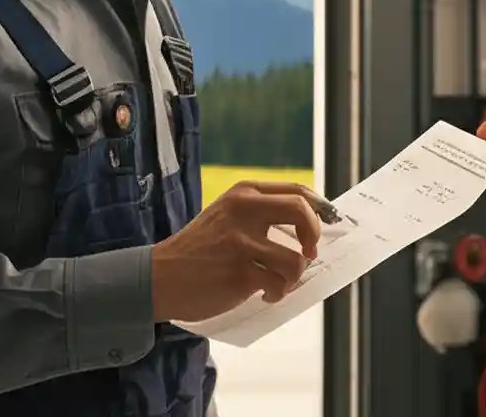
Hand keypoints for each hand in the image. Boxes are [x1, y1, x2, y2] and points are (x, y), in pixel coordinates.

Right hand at [151, 181, 323, 323]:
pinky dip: (277, 294)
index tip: (325, 226)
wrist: (159, 276)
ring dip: (292, 278)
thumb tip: (311, 227)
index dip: (320, 209)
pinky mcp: (239, 272)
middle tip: (309, 253)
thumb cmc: (199, 250)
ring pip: (295, 259)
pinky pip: (278, 284)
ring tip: (276, 283)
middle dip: (314, 236)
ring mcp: (241, 241)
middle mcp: (244, 210)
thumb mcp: (226, 216)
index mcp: (243, 193)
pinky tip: (263, 295)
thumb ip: (260, 214)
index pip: (297, 190)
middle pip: (302, 211)